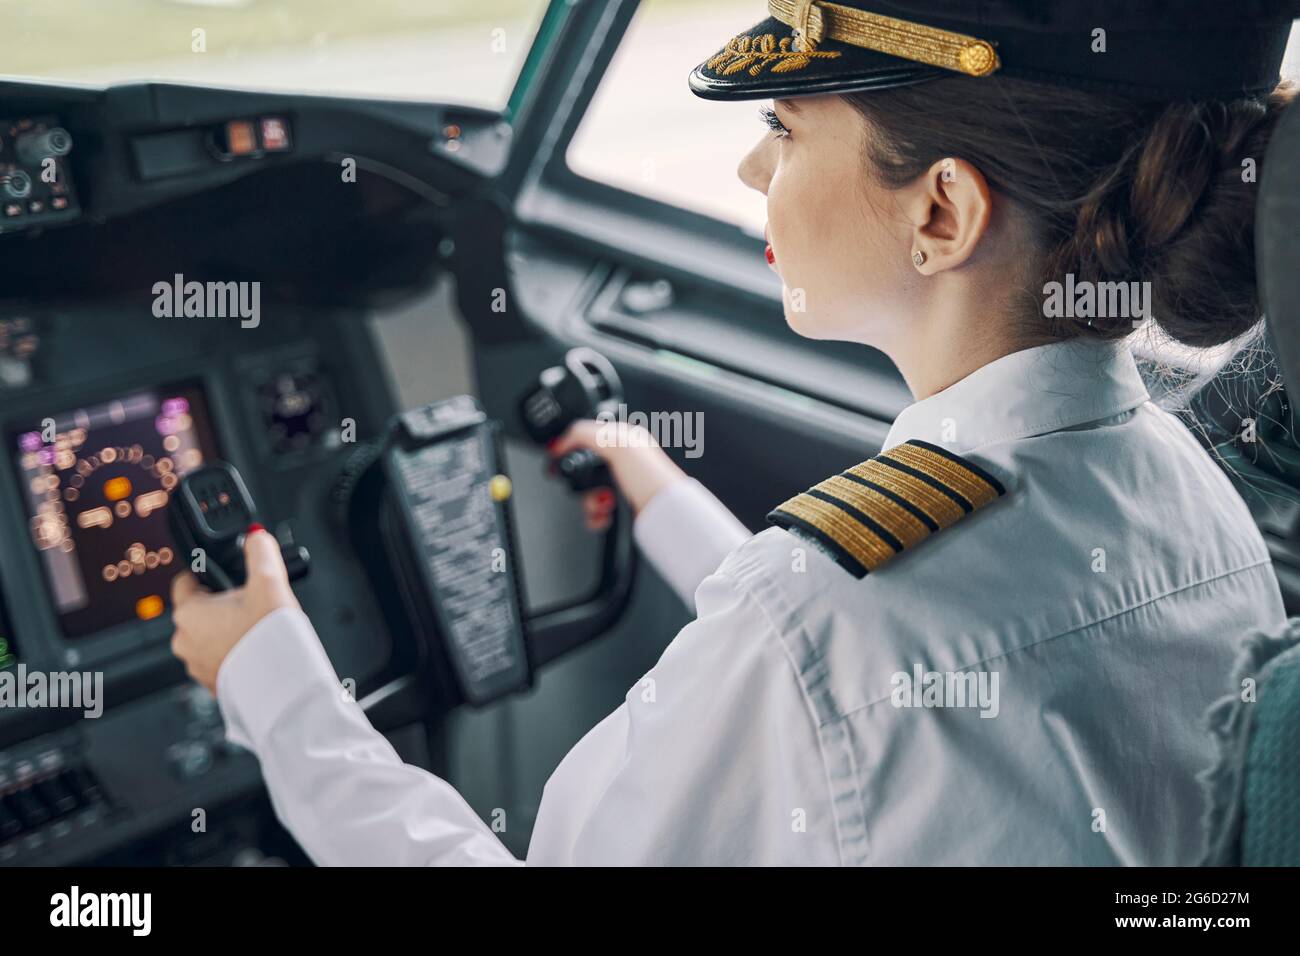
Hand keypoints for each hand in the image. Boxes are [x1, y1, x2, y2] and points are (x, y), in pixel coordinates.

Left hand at [169, 527, 299, 693]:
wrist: (281, 684)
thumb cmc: (269, 636)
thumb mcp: (269, 580)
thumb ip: (261, 550)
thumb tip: (257, 537)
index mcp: (188, 613)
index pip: (184, 583)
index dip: (204, 574)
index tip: (221, 575)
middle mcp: (184, 641)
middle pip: (199, 611)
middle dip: (221, 605)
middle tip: (250, 603)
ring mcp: (197, 666)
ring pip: (208, 637)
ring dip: (226, 631)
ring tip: (256, 628)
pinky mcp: (213, 685)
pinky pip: (219, 660)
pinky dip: (234, 653)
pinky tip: (256, 649)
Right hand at [549, 420, 686, 531]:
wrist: (666, 513)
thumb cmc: (652, 477)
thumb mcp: (617, 443)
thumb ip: (586, 434)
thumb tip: (562, 440)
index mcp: (625, 437)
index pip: (587, 435)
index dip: (571, 445)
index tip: (560, 456)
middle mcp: (624, 460)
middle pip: (584, 468)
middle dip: (582, 481)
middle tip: (590, 485)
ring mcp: (622, 484)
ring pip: (587, 492)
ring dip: (589, 502)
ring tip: (603, 503)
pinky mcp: (622, 506)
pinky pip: (596, 511)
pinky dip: (595, 516)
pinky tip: (604, 515)